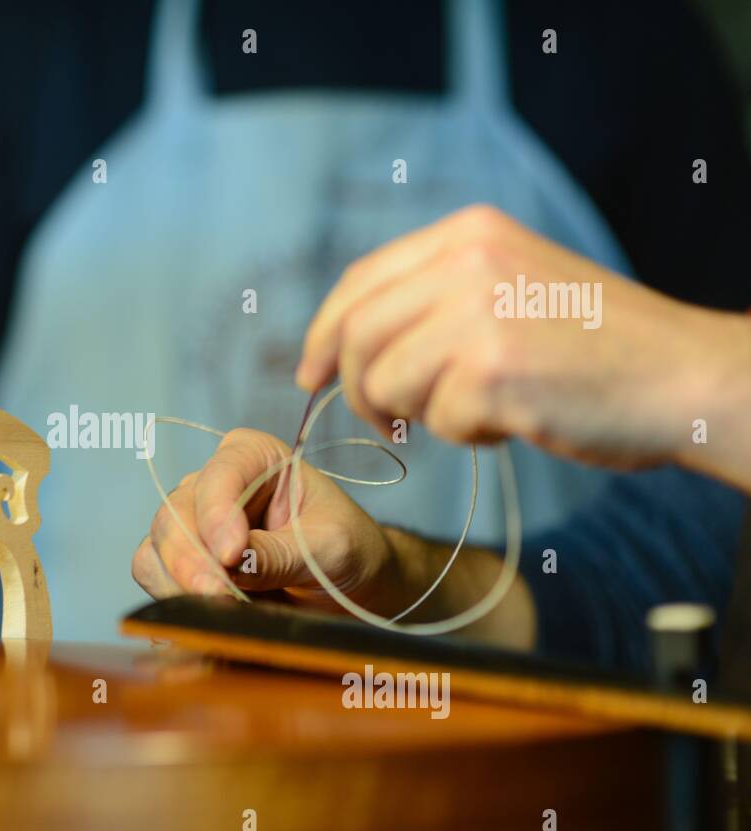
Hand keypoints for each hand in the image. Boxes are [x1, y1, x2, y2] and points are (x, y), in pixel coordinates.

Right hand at [131, 427, 410, 615]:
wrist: (347, 586)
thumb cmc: (347, 550)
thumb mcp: (330, 548)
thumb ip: (280, 553)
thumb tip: (232, 565)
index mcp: (253, 456)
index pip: (219, 475)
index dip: (216, 515)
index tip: (231, 555)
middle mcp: (214, 483)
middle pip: (175, 513)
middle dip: (191, 559)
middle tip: (218, 596)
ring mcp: (192, 521)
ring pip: (156, 546)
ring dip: (180, 582)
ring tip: (222, 608)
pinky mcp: (180, 561)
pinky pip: (153, 574)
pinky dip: (172, 596)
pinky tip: (206, 611)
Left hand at [294, 204, 750, 473]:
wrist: (682, 374)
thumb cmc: (594, 343)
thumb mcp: (510, 284)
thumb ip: (437, 295)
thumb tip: (347, 344)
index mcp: (468, 232)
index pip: (360, 282)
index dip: (324, 333)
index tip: (310, 374)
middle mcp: (467, 261)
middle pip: (358, 336)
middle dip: (358, 389)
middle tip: (387, 421)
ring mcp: (478, 314)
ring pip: (386, 381)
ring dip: (418, 414)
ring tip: (477, 410)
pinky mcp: (492, 372)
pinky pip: (436, 420)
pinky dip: (466, 435)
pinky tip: (511, 421)